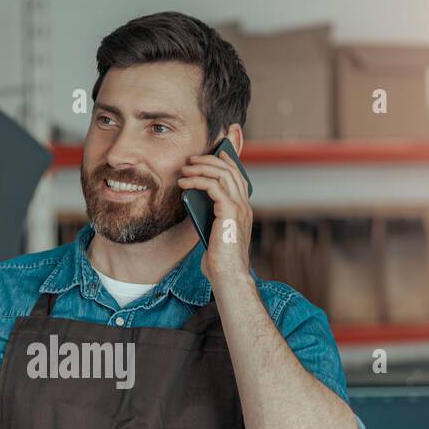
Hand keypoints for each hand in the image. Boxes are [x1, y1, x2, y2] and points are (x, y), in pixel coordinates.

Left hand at [177, 151, 252, 280]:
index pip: (238, 176)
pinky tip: (184, 184)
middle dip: (210, 160)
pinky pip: (213, 186)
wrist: (228, 274)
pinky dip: (197, 181)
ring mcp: (239, 207)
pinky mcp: (229, 211)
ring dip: (201, 168)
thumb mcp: (214, 232)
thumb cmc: (220, 259)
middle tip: (191, 160)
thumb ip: (211, 216)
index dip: (227, 161)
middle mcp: (245, 205)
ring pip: (222, 174)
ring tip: (185, 170)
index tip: (213, 154)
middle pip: (230, 170)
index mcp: (243, 209)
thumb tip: (195, 200)